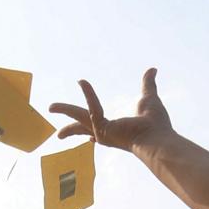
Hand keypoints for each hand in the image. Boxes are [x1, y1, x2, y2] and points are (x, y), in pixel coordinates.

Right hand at [51, 69, 176, 155]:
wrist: (158, 137)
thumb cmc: (157, 125)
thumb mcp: (149, 99)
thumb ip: (148, 84)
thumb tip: (153, 69)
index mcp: (117, 132)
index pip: (100, 131)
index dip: (91, 133)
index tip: (89, 138)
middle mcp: (107, 135)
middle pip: (83, 129)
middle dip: (70, 129)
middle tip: (58, 134)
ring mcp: (102, 133)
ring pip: (79, 118)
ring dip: (65, 110)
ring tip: (51, 106)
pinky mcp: (102, 128)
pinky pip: (91, 108)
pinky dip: (88, 94)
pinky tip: (82, 82)